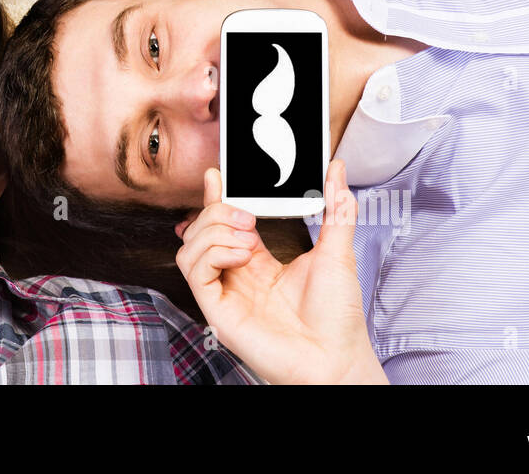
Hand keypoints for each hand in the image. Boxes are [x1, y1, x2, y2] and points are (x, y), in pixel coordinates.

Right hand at [175, 161, 385, 384]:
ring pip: (190, 247)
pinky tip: (241, 255)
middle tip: (248, 217)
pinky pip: (194, 271)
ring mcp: (225, 293)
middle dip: (217, 211)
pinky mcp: (217, 310)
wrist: (338, 358)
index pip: (224, 223)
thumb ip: (336, 207)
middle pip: (201, 230)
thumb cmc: (338, 315)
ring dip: (213, 230)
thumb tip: (338, 169)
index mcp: (258, 263)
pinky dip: (212, 253)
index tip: (218, 175)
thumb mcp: (337, 250)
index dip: (216, 197)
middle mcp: (236, 276)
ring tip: (247, 236)